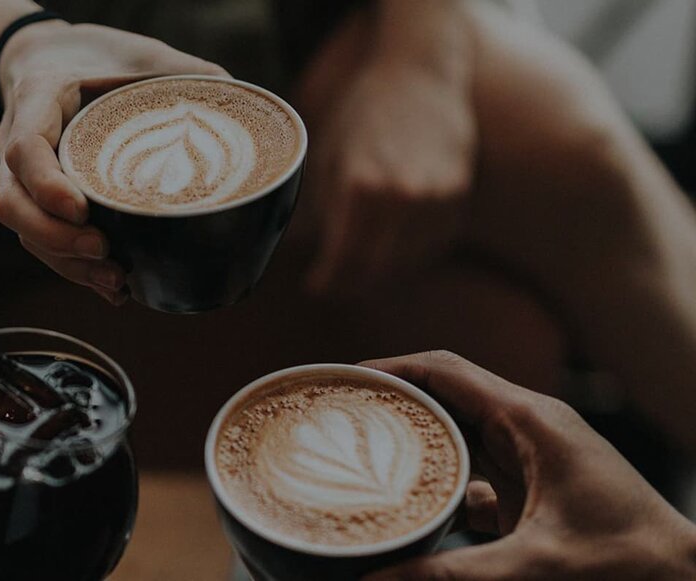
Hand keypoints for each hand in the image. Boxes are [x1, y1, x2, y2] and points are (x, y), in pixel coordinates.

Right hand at [0, 21, 227, 304]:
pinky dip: (76, 271)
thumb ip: (184, 74)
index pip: (24, 148)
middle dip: (55, 238)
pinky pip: (44, 244)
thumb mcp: (141, 53)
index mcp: (39, 99)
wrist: (57, 61)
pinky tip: (116, 289)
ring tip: (118, 281)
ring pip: (24, 232)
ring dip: (68, 264)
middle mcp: (19, 142)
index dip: (47, 185)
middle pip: (11, 204)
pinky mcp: (40, 204)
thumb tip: (238, 101)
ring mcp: (24, 178)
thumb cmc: (101, 56)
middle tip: (105, 251)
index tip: (83, 209)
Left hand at [296, 7, 475, 295]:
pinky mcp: (458, 200)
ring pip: (406, 265)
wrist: (420, 76)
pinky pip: (431, 248)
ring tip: (358, 266)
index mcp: (363, 187)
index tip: (315, 286)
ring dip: (379, 274)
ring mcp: (438, 201)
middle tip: (332, 284)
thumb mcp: (325, 157)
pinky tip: (389, 247)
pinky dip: (408, 256)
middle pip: (376, 271)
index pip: (345, 261)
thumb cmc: (362, 114)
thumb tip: (295, 253)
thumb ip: (316, 210)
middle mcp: (405, 198)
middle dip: (350, 284)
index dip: (327, 282)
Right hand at [359, 352, 695, 580]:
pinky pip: (474, 472)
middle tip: (340, 417)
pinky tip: (415, 510)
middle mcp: (528, 428)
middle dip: (392, 402)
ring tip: (363, 455)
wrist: (685, 579)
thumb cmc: (630, 563)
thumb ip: (453, 574)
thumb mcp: (535, 567)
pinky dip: (440, 484)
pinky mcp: (535, 488)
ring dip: (414, 441)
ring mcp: (532, 457)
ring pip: (457, 433)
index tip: (344, 380)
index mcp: (530, 420)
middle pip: (444, 395)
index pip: (445, 370)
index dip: (390, 368)